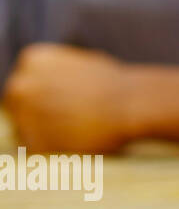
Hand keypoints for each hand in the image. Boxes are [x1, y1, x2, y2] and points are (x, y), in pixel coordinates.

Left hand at [2, 44, 132, 153]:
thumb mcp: (79, 63)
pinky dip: (51, 149)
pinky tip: (75, 139)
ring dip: (44, 132)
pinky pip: (35, 148)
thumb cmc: (114, 84)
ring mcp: (24, 113)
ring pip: (22, 129)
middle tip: (68, 119)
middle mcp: (20, 84)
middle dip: (37, 113)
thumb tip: (44, 85)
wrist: (132, 103)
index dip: (42, 96)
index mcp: (31, 60)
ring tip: (75, 128)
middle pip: (16, 106)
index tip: (64, 101)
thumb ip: (54, 72)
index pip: (22, 84)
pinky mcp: (34, 141)